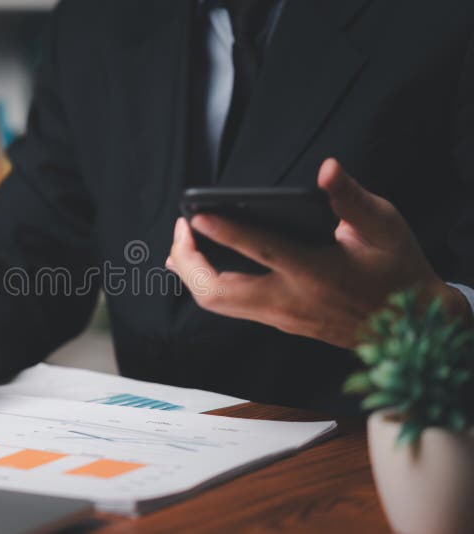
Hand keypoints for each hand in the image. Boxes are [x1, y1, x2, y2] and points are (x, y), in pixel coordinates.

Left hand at [166, 158, 470, 348]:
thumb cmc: (397, 270)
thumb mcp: (385, 228)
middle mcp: (289, 302)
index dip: (225, 232)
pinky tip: (199, 265)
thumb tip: (327, 169)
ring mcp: (280, 317)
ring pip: (218, 304)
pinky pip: (230, 306)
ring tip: (180, 243)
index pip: (262, 251)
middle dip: (188, 261)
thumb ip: (352, 198)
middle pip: (217, 293)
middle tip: (181, 227)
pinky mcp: (278, 322)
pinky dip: (208, 284)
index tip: (196, 215)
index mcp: (316, 273)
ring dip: (191, 274)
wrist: (407, 327)